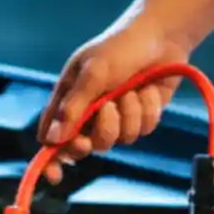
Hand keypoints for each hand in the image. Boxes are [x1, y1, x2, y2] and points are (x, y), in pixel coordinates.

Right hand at [36, 21, 190, 183]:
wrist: (162, 37)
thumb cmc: (120, 48)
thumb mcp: (93, 74)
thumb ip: (73, 107)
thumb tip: (52, 139)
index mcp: (68, 100)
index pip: (51, 136)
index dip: (51, 159)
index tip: (56, 176)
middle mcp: (88, 114)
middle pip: (86, 146)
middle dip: (101, 131)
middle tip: (107, 110)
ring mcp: (115, 118)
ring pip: (118, 140)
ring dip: (128, 113)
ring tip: (132, 88)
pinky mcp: (139, 119)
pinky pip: (141, 130)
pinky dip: (146, 109)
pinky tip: (148, 89)